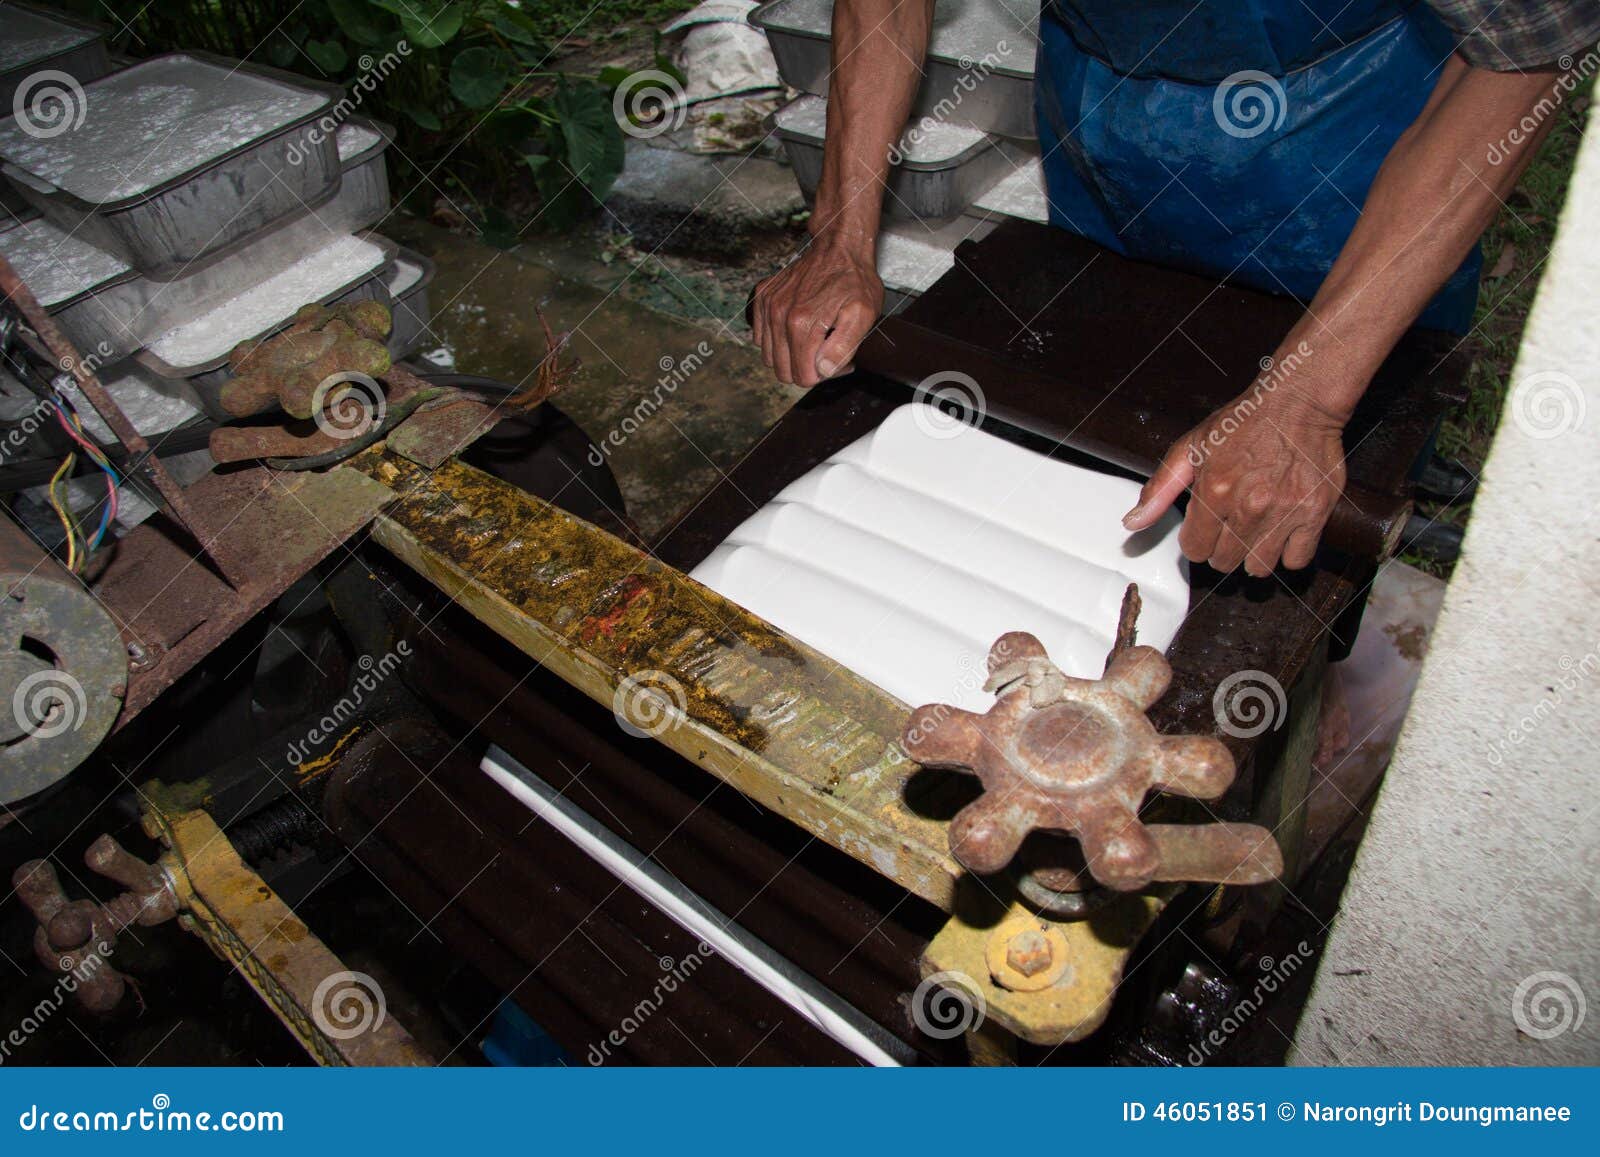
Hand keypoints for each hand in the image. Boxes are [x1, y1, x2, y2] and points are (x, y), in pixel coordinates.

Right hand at [752, 237, 881, 387]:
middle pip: (784, 371)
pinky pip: (759, 337)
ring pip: (769, 357)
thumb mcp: (863, 314)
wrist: (838, 247)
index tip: (839, 361)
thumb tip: (824, 370)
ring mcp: (768, 306)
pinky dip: (775, 341)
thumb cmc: (853, 279)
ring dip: (790, 356)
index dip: (824, 375)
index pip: (803, 376)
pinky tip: (795, 331)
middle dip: (806, 369)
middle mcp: (779, 316)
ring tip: (813, 342)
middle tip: (826, 353)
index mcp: (803, 325)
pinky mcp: (762, 297)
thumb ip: (844, 347)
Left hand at [1122, 388, 1347, 576]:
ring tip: (1254, 533)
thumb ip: (1160, 489)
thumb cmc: (1244, 421)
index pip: (1194, 550)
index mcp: (1215, 491)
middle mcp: (1249, 506)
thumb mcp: (1191, 447)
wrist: (1298, 401)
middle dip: (1222, 549)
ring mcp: (1284, 512)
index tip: (1205, 528)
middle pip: (1224, 561)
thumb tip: (1133, 523)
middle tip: (1230, 527)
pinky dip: (1288, 553)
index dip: (1196, 541)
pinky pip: (1297, 560)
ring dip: (1252, 556)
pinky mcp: (1315, 513)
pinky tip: (1281, 535)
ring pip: (1258, 568)